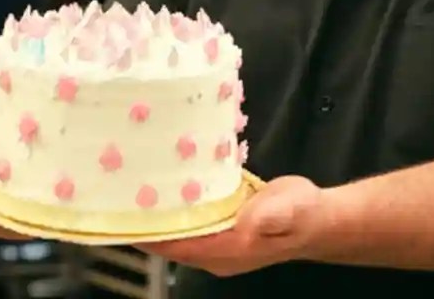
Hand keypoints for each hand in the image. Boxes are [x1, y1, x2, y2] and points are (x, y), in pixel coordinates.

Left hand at [134, 176, 328, 276]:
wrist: (316, 218)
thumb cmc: (304, 214)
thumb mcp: (291, 209)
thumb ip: (272, 215)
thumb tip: (251, 220)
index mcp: (227, 251)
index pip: (175, 246)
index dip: (146, 233)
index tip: (121, 214)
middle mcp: (214, 251)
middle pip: (167, 240)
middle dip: (143, 220)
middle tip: (116, 190)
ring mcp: (215, 241)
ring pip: (175, 230)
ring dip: (154, 212)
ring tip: (127, 185)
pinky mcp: (217, 227)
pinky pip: (186, 219)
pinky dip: (171, 205)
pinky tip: (156, 184)